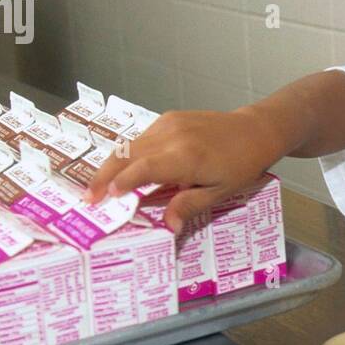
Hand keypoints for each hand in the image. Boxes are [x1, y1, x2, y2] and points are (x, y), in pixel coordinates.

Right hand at [85, 108, 280, 232]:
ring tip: (101, 186)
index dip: (120, 182)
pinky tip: (125, 169)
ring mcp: (169, 123)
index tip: (104, 199)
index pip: (142, 168)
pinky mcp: (170, 117)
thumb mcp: (219, 192)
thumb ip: (189, 205)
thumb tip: (167, 226)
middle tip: (90, 197)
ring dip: (113, 164)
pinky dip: (129, 153)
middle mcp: (172, 136)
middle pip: (127, 154)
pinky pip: (142, 137)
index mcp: (185, 157)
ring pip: (130, 143)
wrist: (255, 130)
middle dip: (104, 175)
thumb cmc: (241, 165)